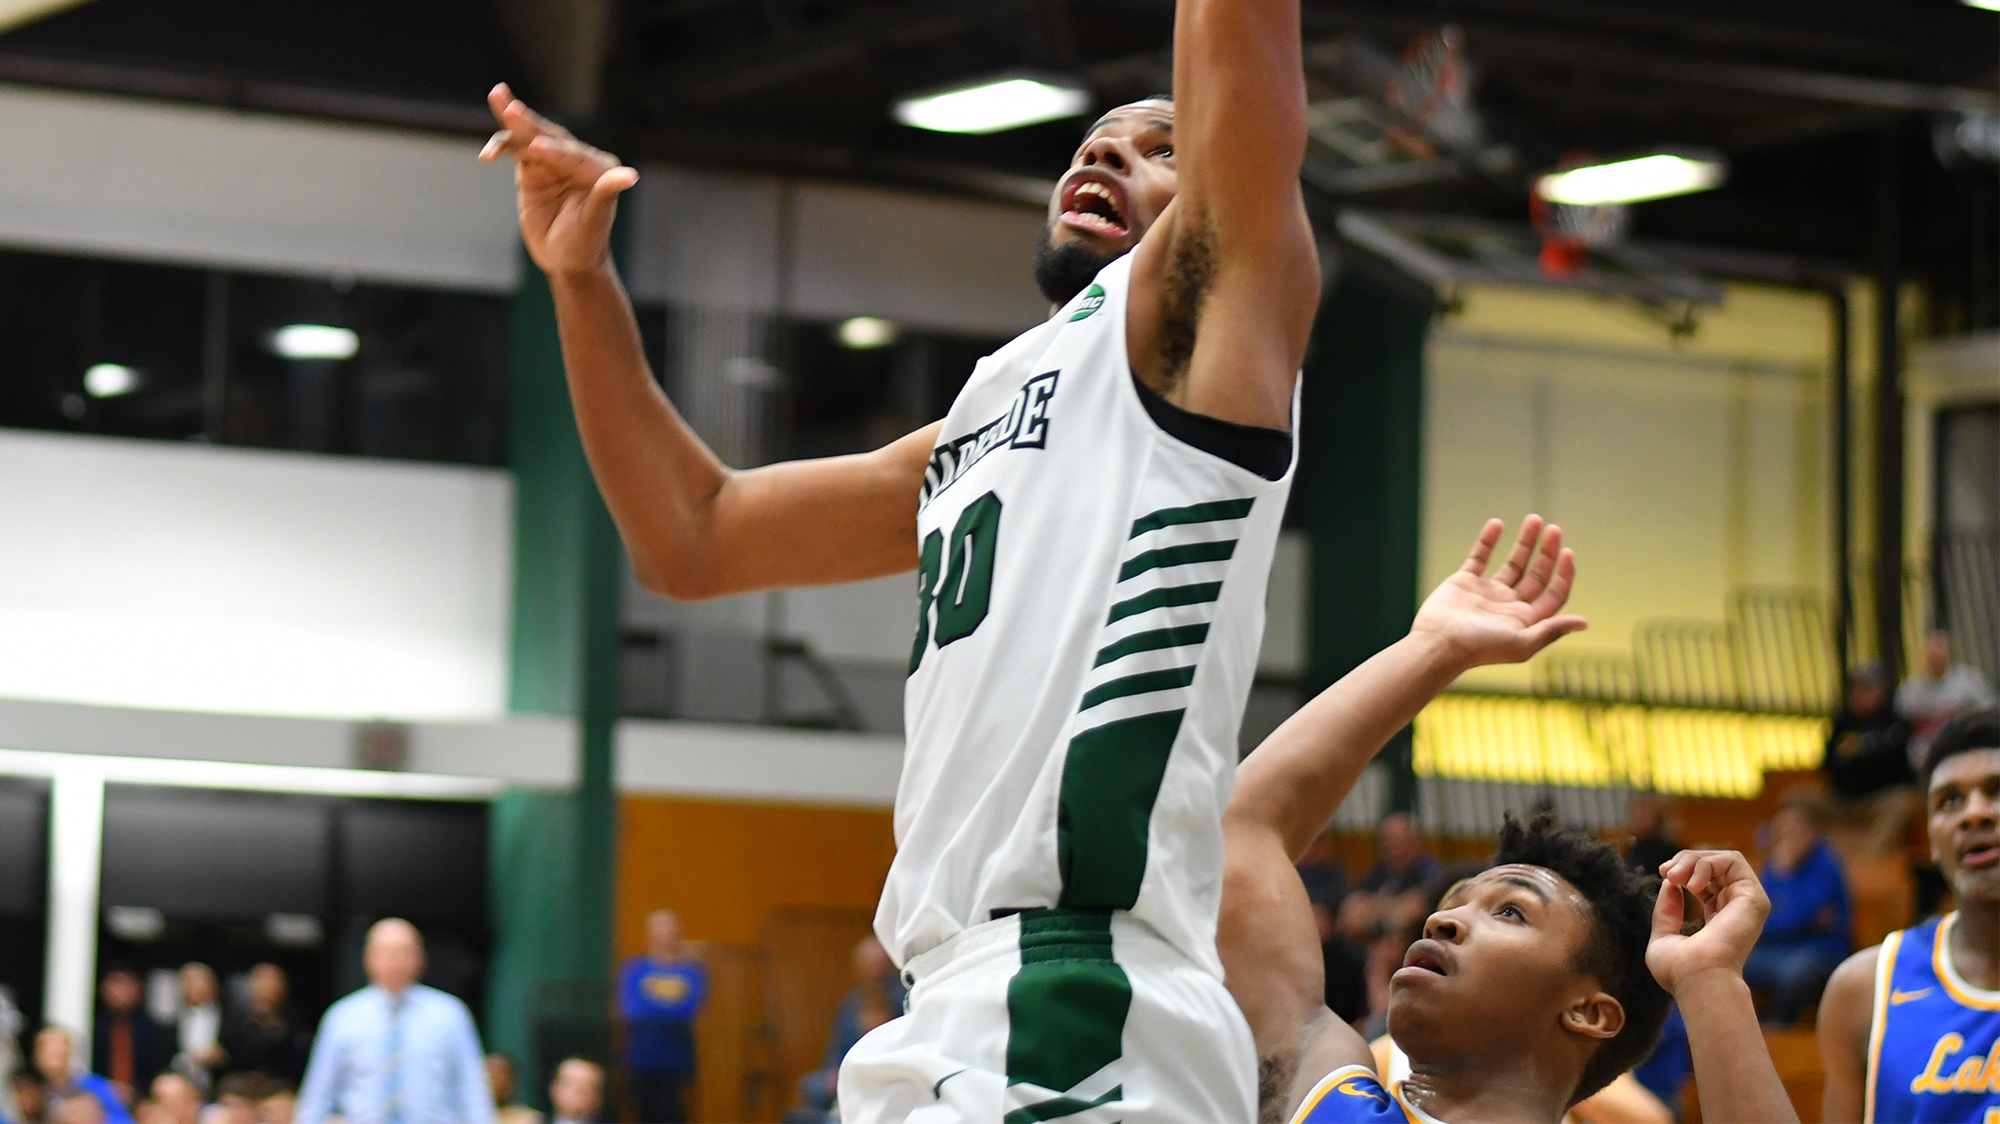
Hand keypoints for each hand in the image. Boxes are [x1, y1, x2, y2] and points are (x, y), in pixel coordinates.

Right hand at [479, 83, 638, 276]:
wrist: (567, 260)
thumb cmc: (586, 244)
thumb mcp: (595, 222)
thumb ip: (606, 195)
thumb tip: (630, 176)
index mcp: (599, 169)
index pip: (574, 155)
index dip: (555, 151)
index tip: (536, 148)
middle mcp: (577, 160)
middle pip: (551, 136)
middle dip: (530, 122)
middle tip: (511, 108)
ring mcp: (553, 162)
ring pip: (530, 136)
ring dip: (513, 120)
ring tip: (497, 95)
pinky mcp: (533, 168)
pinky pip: (515, 150)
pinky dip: (501, 147)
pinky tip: (487, 155)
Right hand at [1409, 516, 1586, 671]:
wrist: (1438, 643)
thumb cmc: (1481, 648)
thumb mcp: (1522, 643)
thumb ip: (1552, 630)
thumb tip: (1585, 623)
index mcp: (1526, 620)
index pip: (1554, 593)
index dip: (1564, 573)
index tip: (1567, 552)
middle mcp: (1509, 605)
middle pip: (1536, 574)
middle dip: (1547, 552)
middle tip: (1554, 529)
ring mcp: (1487, 592)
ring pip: (1513, 563)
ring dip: (1525, 542)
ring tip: (1535, 519)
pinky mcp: (1464, 582)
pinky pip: (1479, 557)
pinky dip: (1488, 540)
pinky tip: (1497, 523)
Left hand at [1646, 849, 1770, 993]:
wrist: (1698, 980)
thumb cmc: (1680, 970)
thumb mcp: (1663, 936)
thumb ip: (1667, 910)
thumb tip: (1670, 883)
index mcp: (1718, 920)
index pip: (1705, 881)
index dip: (1683, 869)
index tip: (1663, 873)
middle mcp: (1735, 910)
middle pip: (1714, 865)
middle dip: (1685, 860)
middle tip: (1666, 871)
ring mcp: (1747, 903)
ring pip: (1724, 859)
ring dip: (1694, 859)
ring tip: (1676, 876)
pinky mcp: (1754, 898)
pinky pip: (1733, 861)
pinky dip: (1707, 863)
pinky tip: (1692, 883)